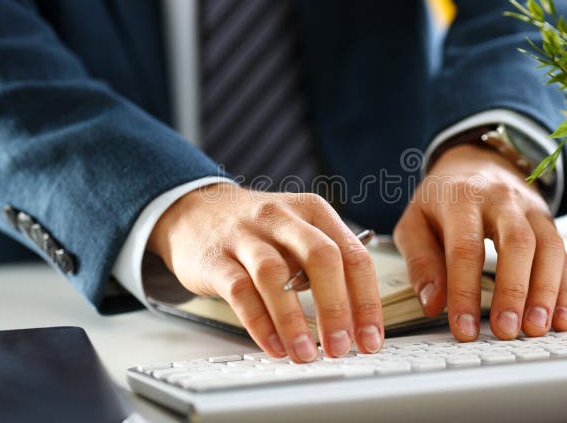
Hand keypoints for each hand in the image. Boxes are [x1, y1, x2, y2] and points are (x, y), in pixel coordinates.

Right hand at [148, 185, 383, 361]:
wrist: (196, 212)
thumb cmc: (258, 231)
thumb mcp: (298, 232)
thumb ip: (327, 266)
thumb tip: (357, 322)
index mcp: (314, 211)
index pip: (353, 255)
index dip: (366, 301)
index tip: (370, 338)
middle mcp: (282, 218)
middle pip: (321, 258)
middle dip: (336, 308)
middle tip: (341, 347)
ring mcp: (246, 235)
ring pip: (275, 276)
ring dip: (294, 320)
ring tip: (305, 354)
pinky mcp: (216, 258)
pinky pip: (240, 292)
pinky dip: (260, 323)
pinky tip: (274, 346)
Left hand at [393, 144, 566, 340]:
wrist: (475, 161)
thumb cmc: (441, 199)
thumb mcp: (414, 222)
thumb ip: (420, 262)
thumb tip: (433, 304)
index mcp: (460, 198)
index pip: (465, 248)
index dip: (465, 291)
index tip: (464, 328)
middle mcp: (500, 199)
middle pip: (516, 243)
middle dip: (513, 291)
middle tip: (506, 331)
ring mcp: (529, 208)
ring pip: (547, 247)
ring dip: (545, 292)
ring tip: (536, 329)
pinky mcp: (548, 220)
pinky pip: (562, 254)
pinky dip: (564, 289)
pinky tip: (560, 318)